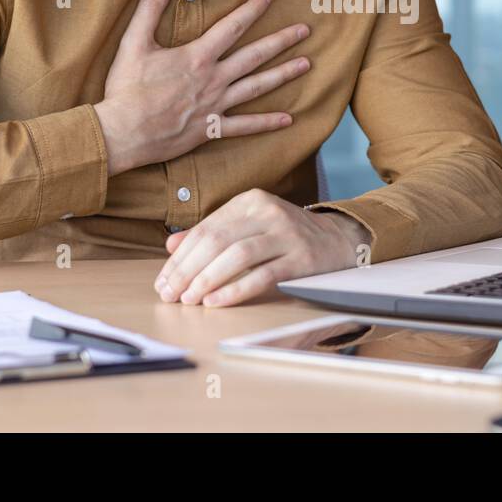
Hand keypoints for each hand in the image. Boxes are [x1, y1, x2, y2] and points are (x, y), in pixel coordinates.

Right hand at [94, 0, 310, 175]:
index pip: (233, 26)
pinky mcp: (210, 128)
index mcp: (197, 57)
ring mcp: (215, 105)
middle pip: (255, 56)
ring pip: (257, 87)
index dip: (253, 9)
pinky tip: (287, 119)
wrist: (123, 133)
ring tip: (306, 64)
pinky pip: (244, 126)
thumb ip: (149, 9)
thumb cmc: (126, 89)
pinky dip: (266, 123)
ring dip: (283, 75)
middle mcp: (213, 79)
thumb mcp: (133, 43)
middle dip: (282, 41)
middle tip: (305, 30)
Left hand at [154, 190, 371, 306]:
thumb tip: (171, 246)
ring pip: (238, 255)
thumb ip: (211, 232)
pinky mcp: (302, 258)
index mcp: (250, 201)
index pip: (205, 229)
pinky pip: (263, 275)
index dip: (180, 257)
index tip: (163, 281)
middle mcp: (268, 212)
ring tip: (189, 299)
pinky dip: (236, 289)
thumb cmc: (283, 236)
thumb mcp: (247, 226)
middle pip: (217, 241)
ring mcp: (287, 234)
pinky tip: (217, 301)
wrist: (337, 240)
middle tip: (171, 294)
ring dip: (208, 279)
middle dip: (188, 270)